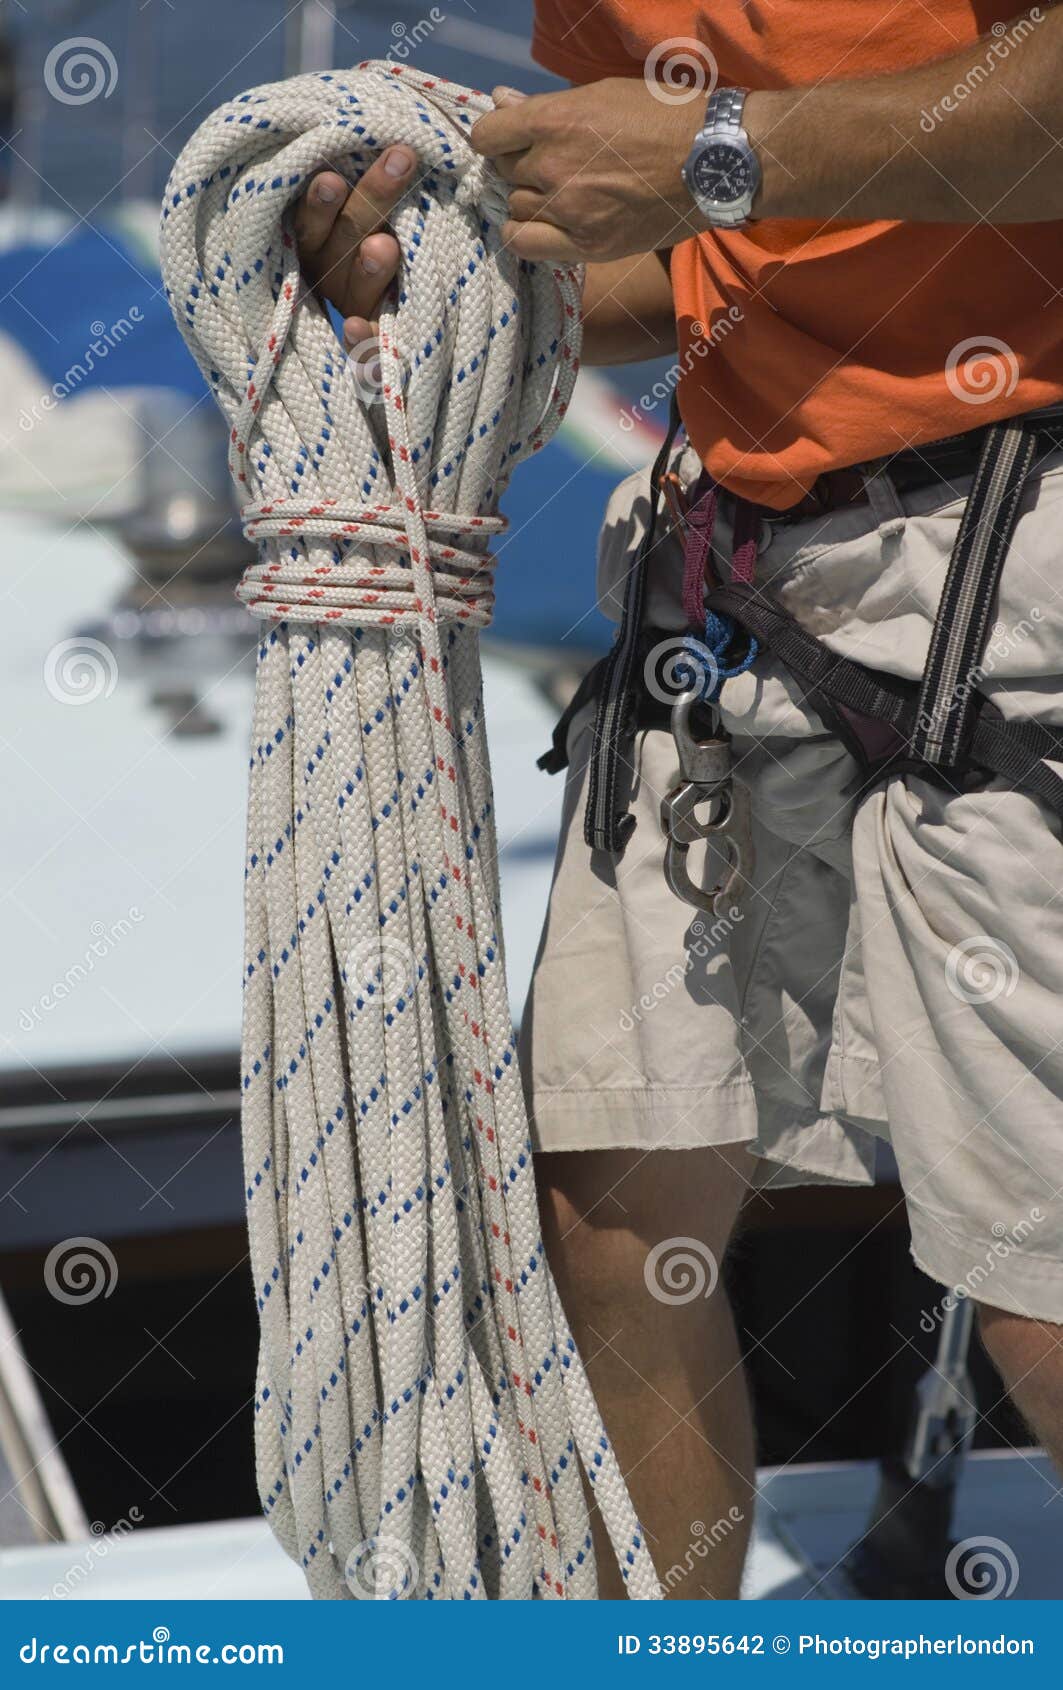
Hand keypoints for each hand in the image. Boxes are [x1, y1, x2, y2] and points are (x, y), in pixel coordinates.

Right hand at [292, 145, 416, 355]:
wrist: (366, 304)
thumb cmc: (360, 224)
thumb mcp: (350, 194)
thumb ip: (353, 161)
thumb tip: (379, 110)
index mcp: (313, 234)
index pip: (312, 213)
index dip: (319, 201)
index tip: (330, 177)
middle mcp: (325, 268)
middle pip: (345, 236)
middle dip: (372, 199)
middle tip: (401, 160)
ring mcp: (347, 303)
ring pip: (356, 286)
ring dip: (369, 268)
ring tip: (385, 248)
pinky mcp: (369, 340)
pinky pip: (362, 350)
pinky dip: (360, 345)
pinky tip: (358, 331)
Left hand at [469, 81, 705, 262]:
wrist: (714, 162)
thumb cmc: (665, 118)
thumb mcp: (604, 95)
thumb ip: (547, 105)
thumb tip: (501, 102)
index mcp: (556, 120)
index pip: (488, 134)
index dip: (496, 136)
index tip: (510, 139)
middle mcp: (554, 166)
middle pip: (504, 171)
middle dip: (519, 166)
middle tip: (549, 164)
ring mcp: (569, 209)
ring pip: (515, 207)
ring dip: (527, 199)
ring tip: (557, 193)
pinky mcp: (587, 244)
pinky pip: (526, 244)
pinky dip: (524, 233)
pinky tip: (539, 225)